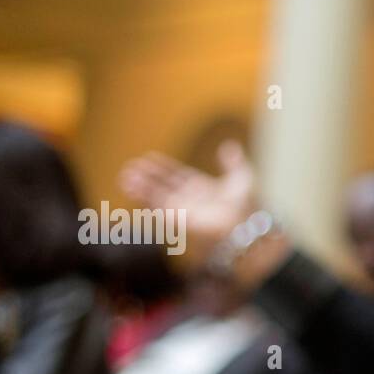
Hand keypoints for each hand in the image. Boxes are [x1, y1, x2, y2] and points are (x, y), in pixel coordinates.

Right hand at [118, 140, 258, 267]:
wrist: (246, 228)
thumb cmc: (248, 208)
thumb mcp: (242, 178)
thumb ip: (233, 162)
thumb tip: (230, 145)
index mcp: (204, 190)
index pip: (179, 176)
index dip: (163, 168)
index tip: (148, 158)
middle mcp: (191, 201)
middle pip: (164, 187)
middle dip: (147, 178)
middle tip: (129, 168)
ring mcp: (184, 212)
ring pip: (158, 197)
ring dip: (141, 188)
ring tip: (125, 178)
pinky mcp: (178, 221)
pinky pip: (157, 209)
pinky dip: (144, 200)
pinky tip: (132, 191)